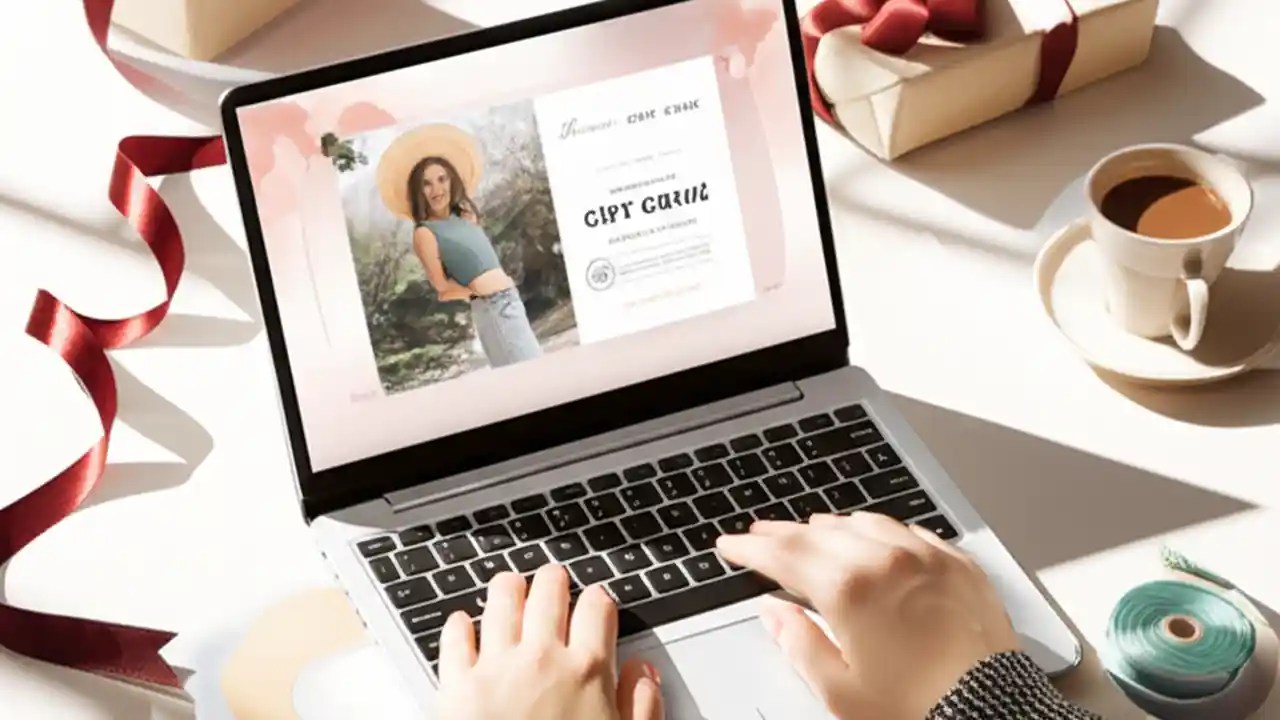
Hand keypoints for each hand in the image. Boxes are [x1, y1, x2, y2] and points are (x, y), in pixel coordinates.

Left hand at [435, 565, 663, 719]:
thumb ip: (641, 706)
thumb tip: (643, 674)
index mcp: (588, 672)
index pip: (598, 607)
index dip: (599, 600)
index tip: (596, 603)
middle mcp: (542, 659)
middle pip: (549, 591)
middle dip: (554, 581)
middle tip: (553, 582)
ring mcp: (496, 667)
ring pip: (502, 599)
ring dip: (508, 589)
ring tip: (511, 587)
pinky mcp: (456, 685)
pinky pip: (455, 637)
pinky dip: (459, 625)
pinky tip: (463, 623)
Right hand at [716, 512, 1019, 719]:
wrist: (994, 717)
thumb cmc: (919, 711)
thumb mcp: (840, 691)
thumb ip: (799, 645)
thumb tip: (774, 614)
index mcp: (849, 590)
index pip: (784, 556)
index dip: (750, 549)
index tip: (731, 545)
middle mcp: (887, 561)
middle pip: (820, 533)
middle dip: (784, 532)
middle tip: (760, 533)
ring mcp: (927, 559)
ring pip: (866, 523)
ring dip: (832, 526)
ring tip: (812, 529)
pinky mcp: (960, 567)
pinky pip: (912, 533)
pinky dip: (883, 531)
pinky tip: (876, 536)